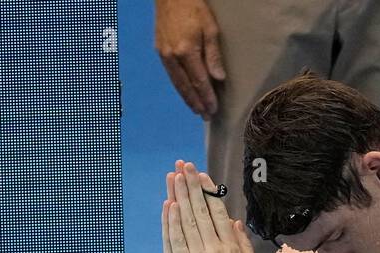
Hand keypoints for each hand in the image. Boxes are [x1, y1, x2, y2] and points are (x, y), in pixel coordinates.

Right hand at [154, 0, 224, 118]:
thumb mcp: (210, 28)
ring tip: (197, 109)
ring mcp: (164, 56)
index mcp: (186, 51)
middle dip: (197, 103)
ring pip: (177, 84)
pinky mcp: (160, 53)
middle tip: (206, 116)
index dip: (207, 97)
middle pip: (186, 87)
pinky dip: (179, 88)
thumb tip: (219, 78)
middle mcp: (173, 57)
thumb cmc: (194, 7)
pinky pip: (171, 76)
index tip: (214, 109)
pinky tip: (185, 93)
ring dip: (187, 99)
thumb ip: (214, 55)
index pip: (199, 81)